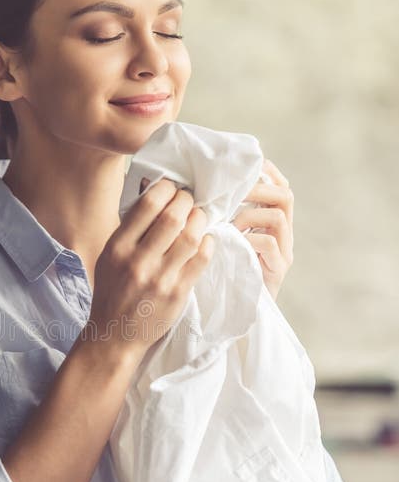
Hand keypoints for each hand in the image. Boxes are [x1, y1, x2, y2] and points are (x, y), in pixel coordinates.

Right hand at [86, 178, 214, 359]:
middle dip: (187, 200)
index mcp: (118, 247)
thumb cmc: (112, 292)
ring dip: (200, 219)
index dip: (166, 188)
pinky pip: (202, 259)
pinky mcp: (178, 293)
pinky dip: (208, 242)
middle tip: (189, 200)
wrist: (115, 335)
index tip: (171, 188)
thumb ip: (130, 229)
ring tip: (198, 217)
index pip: (148, 204)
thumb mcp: (109, 256)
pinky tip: (204, 239)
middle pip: (174, 216)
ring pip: (192, 236)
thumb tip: (155, 195)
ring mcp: (160, 278)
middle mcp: (139, 261)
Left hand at [231, 159, 293, 300]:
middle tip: (231, 192)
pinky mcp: (277, 271)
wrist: (232, 314)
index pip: (280, 186)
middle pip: (285, 195)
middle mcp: (283, 234)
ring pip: (279, 217)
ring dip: (250, 214)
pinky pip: (270, 245)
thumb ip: (221, 215)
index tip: (244, 167)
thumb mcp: (223, 237)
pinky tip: (233, 243)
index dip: (266, 172)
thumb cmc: (223, 272)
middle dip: (257, 188)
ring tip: (229, 224)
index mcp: (272, 223)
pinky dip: (250, 238)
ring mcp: (283, 252)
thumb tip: (196, 187)